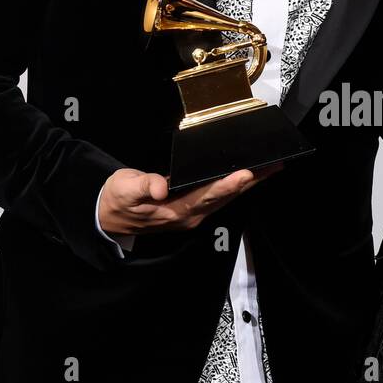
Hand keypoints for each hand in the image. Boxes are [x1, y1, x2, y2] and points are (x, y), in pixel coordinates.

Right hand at [98, 163, 282, 236]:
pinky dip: (236, 184)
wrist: (109, 216)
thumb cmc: (117, 200)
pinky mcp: (193, 207)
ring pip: (226, 197)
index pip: (206, 196)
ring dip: (249, 184)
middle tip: (273, 166)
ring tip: (271, 169)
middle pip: (225, 197)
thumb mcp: (124, 190)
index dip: (227, 185)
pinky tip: (249, 175)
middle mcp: (190, 215)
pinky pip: (219, 195)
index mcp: (175, 211)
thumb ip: (143, 186)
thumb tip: (161, 186)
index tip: (246, 174)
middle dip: (250, 182)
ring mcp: (193, 213)